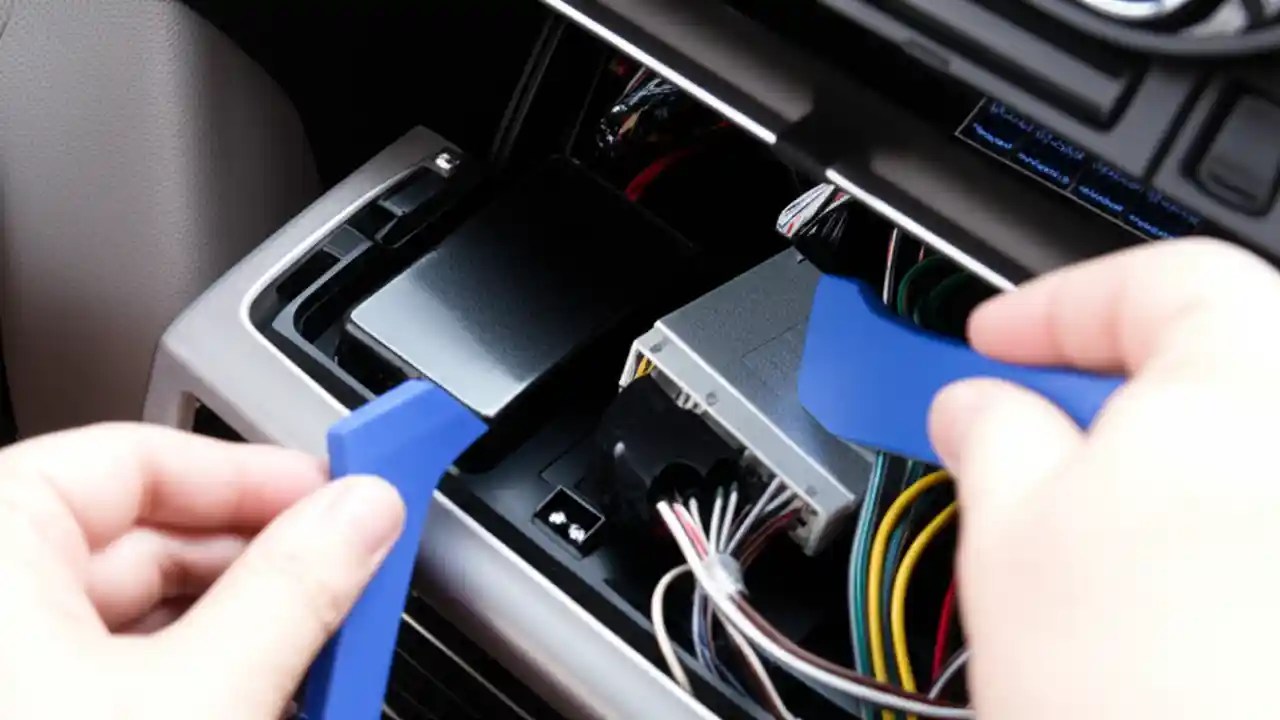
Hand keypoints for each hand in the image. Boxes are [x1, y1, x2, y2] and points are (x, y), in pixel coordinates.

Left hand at [0, 423, 404, 718]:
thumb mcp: (200, 695)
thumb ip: (294, 591)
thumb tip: (362, 513)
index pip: (139, 457)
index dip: (256, 476)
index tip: (341, 495)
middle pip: (142, 537)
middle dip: (259, 565)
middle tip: (347, 578)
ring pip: (128, 613)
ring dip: (233, 629)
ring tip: (311, 659)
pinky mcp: (17, 709)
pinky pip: (100, 671)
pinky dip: (181, 678)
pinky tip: (250, 697)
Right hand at [929, 238, 1279, 718]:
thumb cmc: (1150, 698)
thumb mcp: (1013, 532)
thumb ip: (991, 432)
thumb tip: (975, 405)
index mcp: (1255, 379)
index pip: (1159, 282)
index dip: (1054, 307)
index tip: (992, 342)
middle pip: (1207, 363)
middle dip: (1095, 391)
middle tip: (1013, 431)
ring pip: (1230, 451)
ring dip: (1140, 467)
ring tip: (1068, 534)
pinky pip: (1256, 524)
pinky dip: (1195, 529)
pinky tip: (1141, 590)